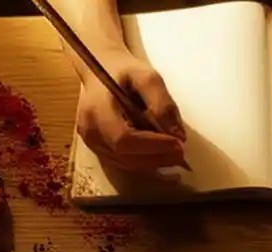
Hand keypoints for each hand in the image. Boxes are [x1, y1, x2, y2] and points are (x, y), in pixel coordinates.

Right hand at [76, 50, 186, 171]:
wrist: (99, 68)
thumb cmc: (123, 70)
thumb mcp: (147, 77)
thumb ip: (162, 103)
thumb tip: (178, 135)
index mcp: (96, 110)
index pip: (124, 140)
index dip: (152, 146)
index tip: (178, 144)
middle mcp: (89, 131)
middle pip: (126, 157)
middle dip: (157, 157)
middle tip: (181, 152)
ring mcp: (91, 142)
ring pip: (126, 164)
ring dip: (153, 162)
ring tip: (174, 153)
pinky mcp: (97, 148)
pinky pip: (123, 162)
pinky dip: (145, 161)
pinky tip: (160, 152)